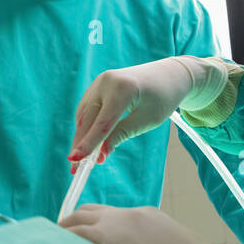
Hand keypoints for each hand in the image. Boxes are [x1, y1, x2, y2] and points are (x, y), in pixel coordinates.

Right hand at [59, 205, 243, 243]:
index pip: (70, 232)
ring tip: (83, 241)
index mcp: (109, 237)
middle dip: (66, 227)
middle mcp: (120, 218)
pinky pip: (121, 214)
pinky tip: (114, 241)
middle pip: (80, 214)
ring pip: (100, 211)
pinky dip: (109, 224)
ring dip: (87, 223)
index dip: (55, 241)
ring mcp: (138, 213)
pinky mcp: (154, 214)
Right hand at [69, 56, 227, 170]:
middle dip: (80, 144)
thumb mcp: (146, 121)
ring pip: (83, 115)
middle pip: (87, 119)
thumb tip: (101, 154)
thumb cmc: (162, 98)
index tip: (75, 160)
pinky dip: (86, 126)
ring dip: (81, 137)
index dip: (88, 144)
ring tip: (82, 159)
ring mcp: (99, 82)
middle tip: (75, 167)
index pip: (102, 123)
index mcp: (122, 89)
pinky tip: (88, 142)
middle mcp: (105, 82)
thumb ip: (121, 135)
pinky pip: (87, 109)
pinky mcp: (97, 86)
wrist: (168, 75)